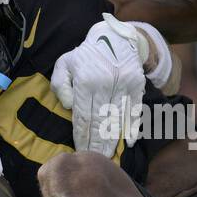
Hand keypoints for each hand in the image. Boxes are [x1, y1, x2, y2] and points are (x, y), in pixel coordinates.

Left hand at [51, 13, 145, 156]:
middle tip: (95, 159)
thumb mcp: (64, 63)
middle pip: (100, 121)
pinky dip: (132, 127)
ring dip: (112, 139)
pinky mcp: (137, 86)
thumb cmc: (86, 55)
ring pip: (117, 118)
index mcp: (85, 82)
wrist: (115, 37)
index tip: (80, 151)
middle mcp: (105, 85)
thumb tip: (69, 106)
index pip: (83, 116)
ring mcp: (123, 86)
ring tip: (108, 156)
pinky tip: (128, 142)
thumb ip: (60, 84)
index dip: (82, 136)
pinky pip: (134, 110)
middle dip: (97, 143)